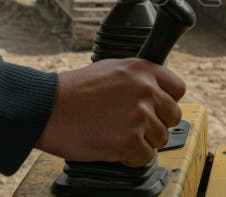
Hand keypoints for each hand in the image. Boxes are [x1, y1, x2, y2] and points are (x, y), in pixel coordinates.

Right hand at [36, 59, 185, 166]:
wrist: (47, 108)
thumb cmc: (74, 90)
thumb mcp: (112, 68)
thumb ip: (138, 77)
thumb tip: (156, 89)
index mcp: (144, 70)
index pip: (178, 88)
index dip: (167, 101)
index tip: (156, 108)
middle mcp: (146, 91)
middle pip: (173, 116)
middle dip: (157, 123)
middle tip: (134, 125)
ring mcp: (140, 116)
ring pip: (161, 138)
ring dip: (143, 141)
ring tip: (119, 134)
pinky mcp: (130, 141)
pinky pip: (146, 157)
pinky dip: (131, 157)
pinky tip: (115, 147)